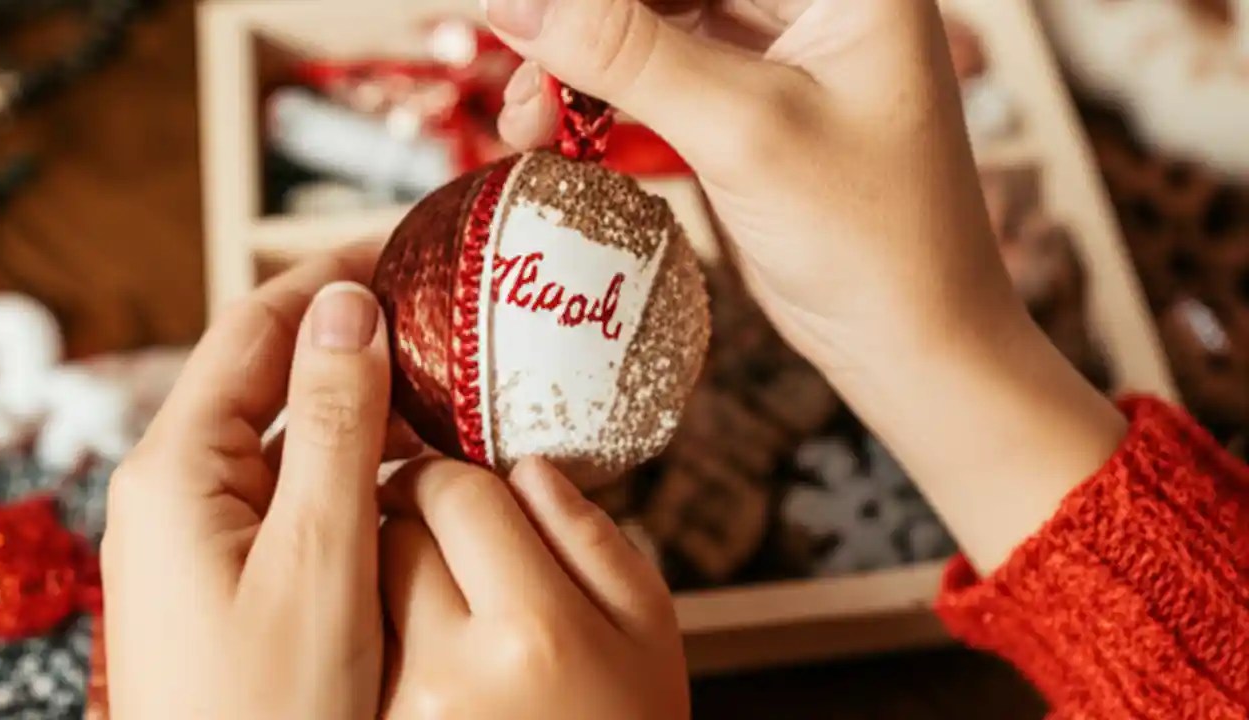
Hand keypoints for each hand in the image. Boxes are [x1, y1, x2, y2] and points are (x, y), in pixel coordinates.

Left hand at [101, 246, 417, 718]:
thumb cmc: (267, 709)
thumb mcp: (317, 558)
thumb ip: (332, 428)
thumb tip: (346, 306)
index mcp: (176, 470)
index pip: (255, 330)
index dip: (329, 276)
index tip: (405, 245)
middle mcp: (178, 492)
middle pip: (268, 376)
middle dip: (353, 334)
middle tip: (442, 309)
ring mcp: (204, 537)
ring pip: (288, 437)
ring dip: (362, 403)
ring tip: (446, 378)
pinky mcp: (233, 576)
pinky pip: (296, 492)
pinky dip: (354, 466)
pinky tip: (414, 467)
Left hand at [377, 456, 687, 718]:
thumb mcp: (648, 631)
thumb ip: (592, 538)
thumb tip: (527, 470)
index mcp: (533, 627)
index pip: (456, 492)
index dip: (454, 470)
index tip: (462, 484)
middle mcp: (450, 673)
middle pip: (393, 532)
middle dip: (412, 513)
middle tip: (440, 529)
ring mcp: (401, 714)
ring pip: (360, 587)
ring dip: (383, 567)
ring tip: (429, 588)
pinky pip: (352, 646)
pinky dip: (371, 626)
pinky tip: (411, 640)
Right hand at [487, 0, 1126, 571]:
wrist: (912, 344)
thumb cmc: (868, 236)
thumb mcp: (741, 131)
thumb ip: (623, 54)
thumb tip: (513, 2)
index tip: (518, 13)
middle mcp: (815, 1)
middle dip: (583, 26)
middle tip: (514, 64)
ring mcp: (783, 54)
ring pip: (654, 29)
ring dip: (583, 70)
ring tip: (525, 122)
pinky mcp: (752, 109)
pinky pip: (661, 82)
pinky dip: (609, 107)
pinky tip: (562, 137)